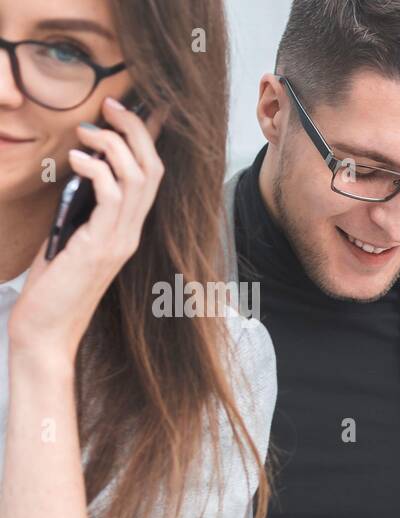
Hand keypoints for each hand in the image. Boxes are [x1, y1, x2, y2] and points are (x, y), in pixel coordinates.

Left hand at [8, 97, 166, 365]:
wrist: (47, 331)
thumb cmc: (52, 288)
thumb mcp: (67, 238)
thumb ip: (80, 210)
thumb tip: (78, 173)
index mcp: (127, 230)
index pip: (151, 177)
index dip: (149, 140)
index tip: (135, 108)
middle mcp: (132, 233)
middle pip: (153, 169)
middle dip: (136, 129)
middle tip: (112, 105)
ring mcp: (120, 240)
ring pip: (139, 177)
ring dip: (114, 144)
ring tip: (87, 132)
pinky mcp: (101, 246)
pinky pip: (113, 196)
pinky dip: (98, 169)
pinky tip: (78, 161)